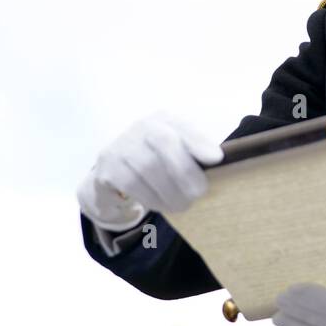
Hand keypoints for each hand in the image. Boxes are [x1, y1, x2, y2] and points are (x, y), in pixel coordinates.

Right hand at [76, 112, 223, 228]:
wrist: (114, 174)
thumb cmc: (156, 164)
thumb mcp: (176, 154)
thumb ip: (195, 155)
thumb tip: (217, 162)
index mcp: (164, 120)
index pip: (182, 124)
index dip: (199, 141)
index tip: (216, 159)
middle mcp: (142, 126)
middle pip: (164, 142)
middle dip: (185, 171)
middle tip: (199, 193)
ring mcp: (122, 144)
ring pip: (148, 167)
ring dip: (169, 192)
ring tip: (182, 205)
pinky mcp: (108, 166)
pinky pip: (132, 184)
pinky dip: (151, 198)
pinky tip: (161, 205)